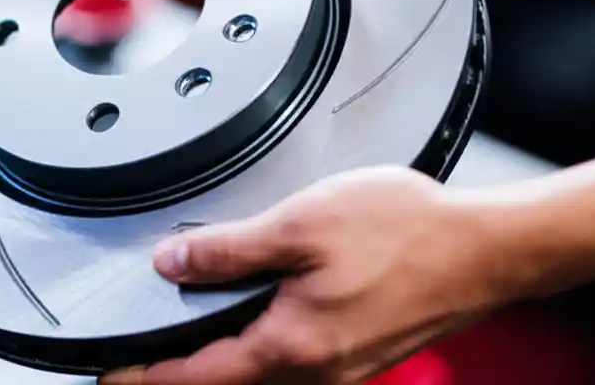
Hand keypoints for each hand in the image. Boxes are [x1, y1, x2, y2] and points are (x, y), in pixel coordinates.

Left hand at [99, 168, 514, 384]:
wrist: (483, 248)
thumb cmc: (408, 233)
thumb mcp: (302, 224)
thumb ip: (230, 249)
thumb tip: (173, 262)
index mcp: (290, 347)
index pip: (193, 379)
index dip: (143, 377)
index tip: (111, 375)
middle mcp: (314, 371)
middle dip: (177, 374)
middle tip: (138, 357)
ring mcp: (338, 368)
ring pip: (257, 377)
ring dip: (217, 361)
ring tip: (186, 333)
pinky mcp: (356, 354)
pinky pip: (288, 364)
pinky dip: (255, 349)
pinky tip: (251, 316)